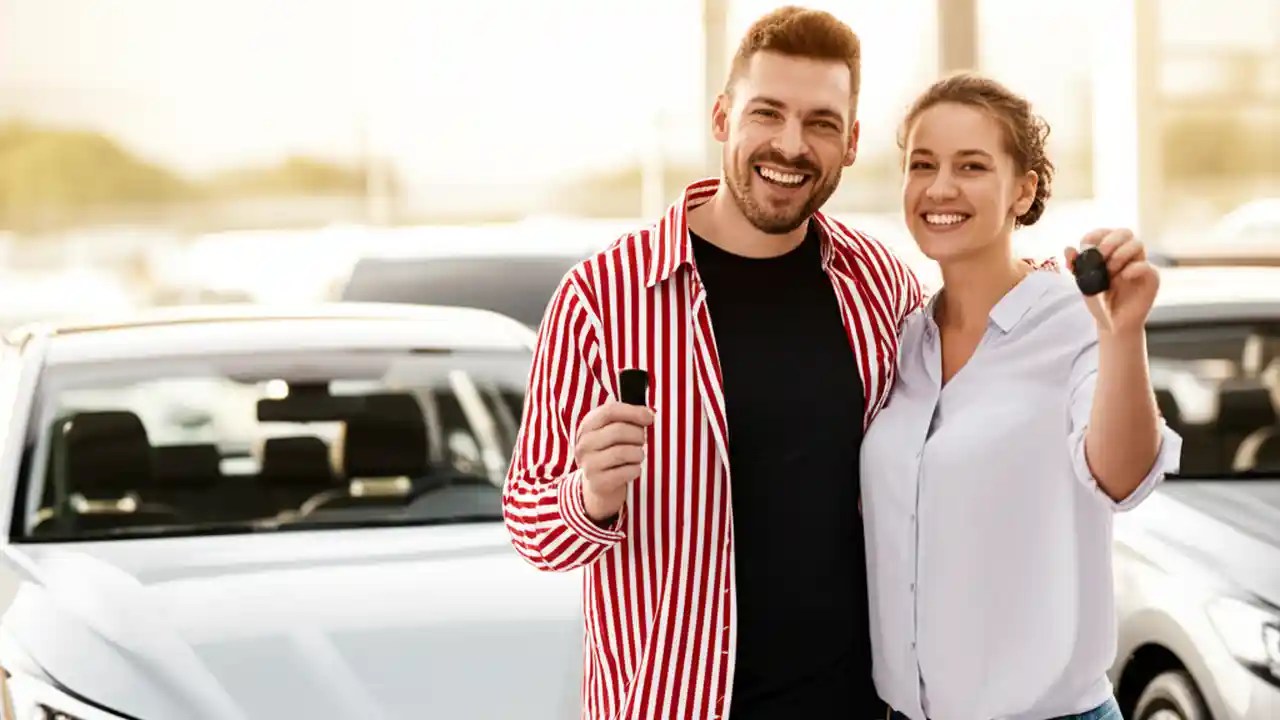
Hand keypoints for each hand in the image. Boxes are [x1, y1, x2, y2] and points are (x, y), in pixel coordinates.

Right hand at [575, 401, 653, 522]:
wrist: (599, 485)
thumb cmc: (611, 452)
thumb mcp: (613, 432)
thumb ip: (628, 419)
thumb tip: (649, 413)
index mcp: (587, 425)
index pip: (609, 411)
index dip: (633, 412)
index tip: (649, 417)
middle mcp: (584, 444)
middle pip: (618, 430)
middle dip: (638, 435)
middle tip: (642, 441)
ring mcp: (589, 464)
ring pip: (623, 452)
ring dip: (638, 453)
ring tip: (638, 455)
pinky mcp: (598, 483)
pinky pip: (627, 471)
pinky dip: (636, 469)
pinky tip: (633, 469)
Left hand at [1065, 228, 1158, 334]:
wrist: (1112, 324)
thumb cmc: (1099, 300)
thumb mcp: (1083, 283)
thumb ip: (1076, 265)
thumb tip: (1068, 249)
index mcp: (1110, 251)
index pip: (1105, 232)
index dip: (1094, 237)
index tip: (1085, 250)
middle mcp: (1127, 254)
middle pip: (1125, 232)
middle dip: (1109, 241)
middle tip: (1100, 256)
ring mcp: (1140, 264)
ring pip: (1137, 244)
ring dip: (1120, 254)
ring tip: (1109, 272)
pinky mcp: (1151, 278)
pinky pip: (1146, 265)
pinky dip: (1133, 268)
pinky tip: (1122, 278)